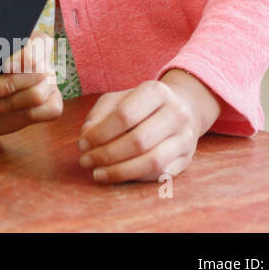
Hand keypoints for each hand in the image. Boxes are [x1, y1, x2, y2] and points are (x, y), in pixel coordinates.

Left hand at [0, 30, 61, 136]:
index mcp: (32, 44)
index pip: (41, 41)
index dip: (26, 54)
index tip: (5, 67)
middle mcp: (44, 63)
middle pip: (36, 71)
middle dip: (7, 85)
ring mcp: (51, 84)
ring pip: (37, 94)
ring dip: (8, 103)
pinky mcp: (54, 104)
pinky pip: (47, 110)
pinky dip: (22, 114)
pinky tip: (3, 113)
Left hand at [77, 69, 221, 182]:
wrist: (180, 111)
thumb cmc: (138, 105)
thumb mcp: (116, 100)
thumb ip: (98, 116)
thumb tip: (86, 138)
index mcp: (156, 92)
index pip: (124, 116)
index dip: (100, 133)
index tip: (81, 144)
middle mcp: (176, 113)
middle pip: (138, 141)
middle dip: (107, 155)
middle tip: (86, 161)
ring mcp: (185, 138)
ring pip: (152, 161)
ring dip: (120, 171)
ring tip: (97, 173)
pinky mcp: (187, 159)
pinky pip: (159, 174)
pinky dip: (134, 177)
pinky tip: (116, 176)